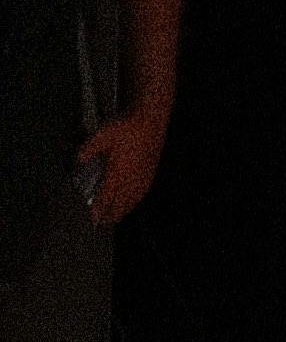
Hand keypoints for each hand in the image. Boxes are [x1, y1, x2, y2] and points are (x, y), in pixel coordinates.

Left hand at [80, 108, 165, 229]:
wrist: (152, 119)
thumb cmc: (128, 126)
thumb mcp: (104, 134)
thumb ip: (90, 148)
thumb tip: (78, 159)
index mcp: (118, 173)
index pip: (106, 200)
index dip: (98, 212)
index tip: (91, 220)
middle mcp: (131, 180)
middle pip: (119, 206)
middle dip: (109, 216)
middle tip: (100, 222)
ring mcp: (142, 178)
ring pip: (131, 203)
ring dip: (121, 212)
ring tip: (113, 218)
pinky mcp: (150, 174)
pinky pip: (140, 196)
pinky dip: (133, 203)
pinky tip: (130, 203)